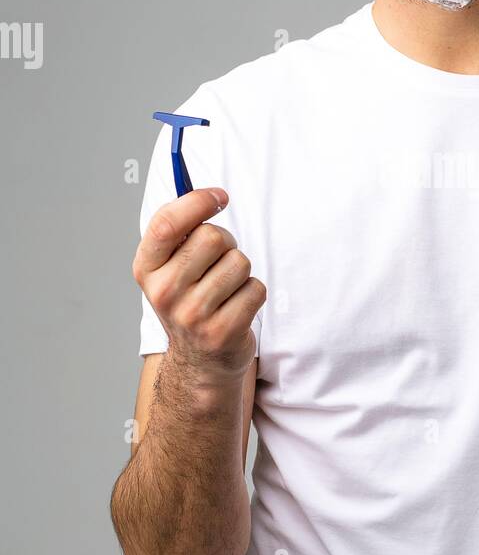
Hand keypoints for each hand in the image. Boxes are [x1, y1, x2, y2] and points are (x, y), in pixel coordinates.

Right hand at [132, 187, 265, 382]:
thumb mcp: (170, 266)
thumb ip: (181, 229)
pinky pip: (256, 288)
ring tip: (227, 289)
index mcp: (146, 269)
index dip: (196, 201)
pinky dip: (253, 293)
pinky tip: (237, 307)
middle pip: (212, 237)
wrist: (200, 361)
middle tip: (219, 261)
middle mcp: (163, 293)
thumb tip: (211, 193)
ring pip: (239, 262)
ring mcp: (192, 315)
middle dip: (226, 242)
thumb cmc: (190, 299)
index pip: (166, 223)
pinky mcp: (223, 331)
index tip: (218, 195)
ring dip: (241, 271)